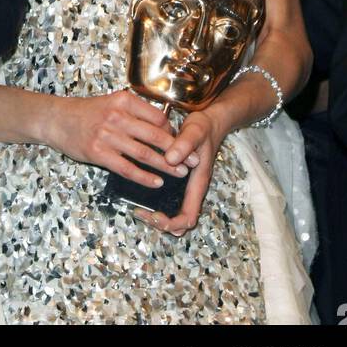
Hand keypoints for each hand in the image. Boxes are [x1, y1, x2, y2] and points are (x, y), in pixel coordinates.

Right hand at [44, 90, 197, 187]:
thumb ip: (135, 112)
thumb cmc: (87, 112)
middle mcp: (117, 116)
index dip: (174, 132)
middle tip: (194, 161)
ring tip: (180, 174)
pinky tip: (156, 183)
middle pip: (156, 136)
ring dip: (166, 166)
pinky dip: (144, 177)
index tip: (183, 143)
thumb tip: (163, 126)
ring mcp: (107, 136)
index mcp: (124, 100)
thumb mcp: (112, 102)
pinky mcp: (99, 153)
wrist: (57, 119)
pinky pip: (127, 168)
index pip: (158, 118)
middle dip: (178, 151)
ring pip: (144, 154)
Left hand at [135, 107, 224, 236]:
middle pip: (179, 224)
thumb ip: (184, 144)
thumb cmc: (203, 128)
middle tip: (140, 212)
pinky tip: (140, 194)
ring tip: (137, 208)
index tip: (154, 214)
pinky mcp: (178, 181)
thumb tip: (170, 159)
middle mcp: (191, 190)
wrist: (209, 122)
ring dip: (156, 218)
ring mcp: (185, 187)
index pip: (188, 217)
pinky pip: (168, 202)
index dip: (171, 222)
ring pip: (173, 215)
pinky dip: (155, 205)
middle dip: (160, 224)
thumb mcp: (195, 131)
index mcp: (198, 183)